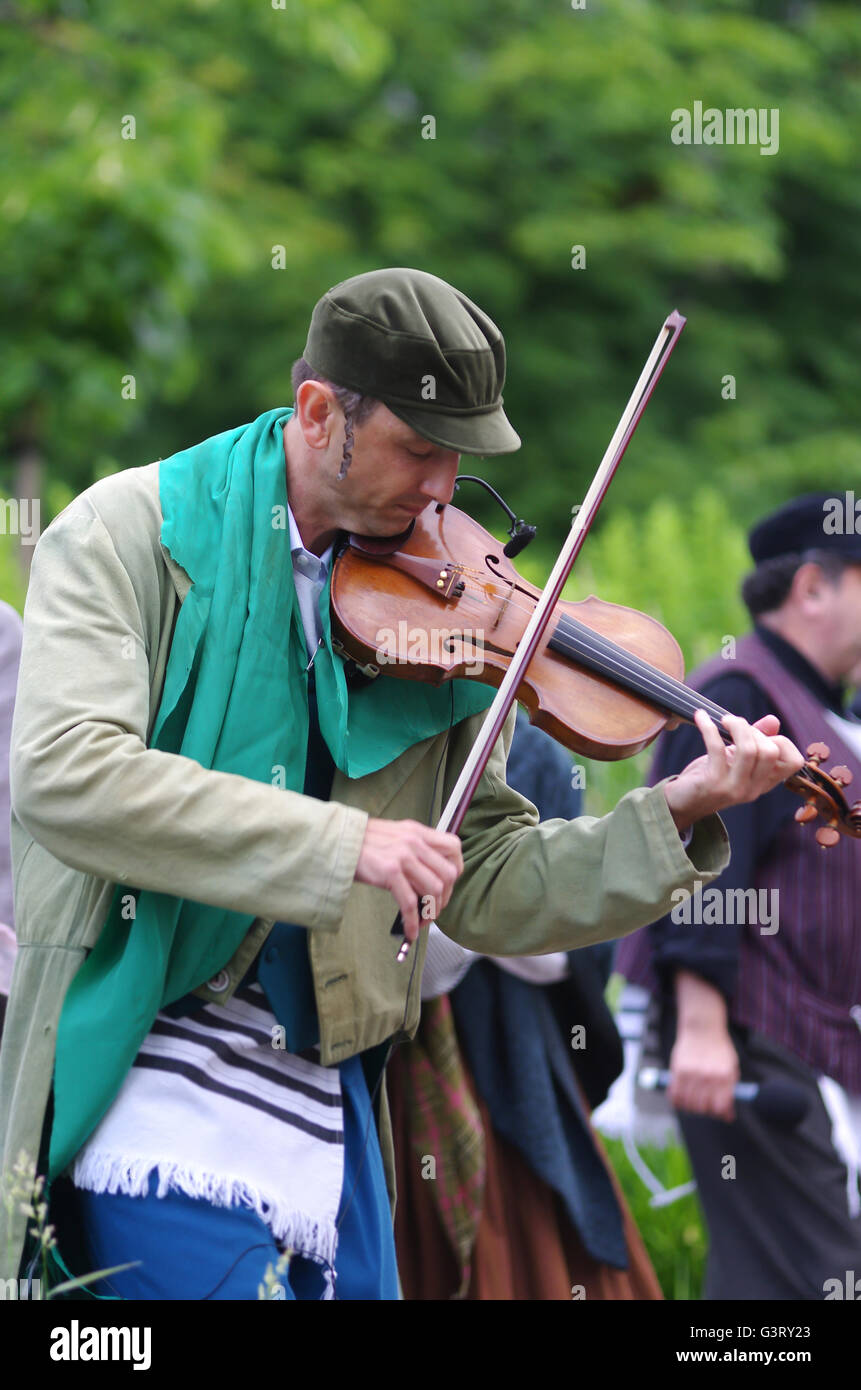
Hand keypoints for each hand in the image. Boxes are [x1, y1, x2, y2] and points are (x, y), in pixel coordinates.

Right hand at [355, 818, 463, 942]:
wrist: (337, 841)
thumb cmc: (362, 843)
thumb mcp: (395, 835)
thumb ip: (414, 847)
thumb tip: (429, 875)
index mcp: (418, 832)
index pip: (454, 848)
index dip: (455, 870)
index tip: (447, 886)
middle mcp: (414, 842)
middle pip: (448, 874)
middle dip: (444, 897)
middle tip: (433, 908)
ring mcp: (403, 856)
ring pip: (434, 890)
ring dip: (431, 911)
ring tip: (421, 920)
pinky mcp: (390, 872)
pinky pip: (410, 903)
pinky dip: (414, 921)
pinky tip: (410, 930)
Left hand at [663, 711, 803, 834]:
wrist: (680, 803)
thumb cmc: (709, 777)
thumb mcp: (735, 759)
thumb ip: (755, 741)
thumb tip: (774, 720)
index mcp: (764, 783)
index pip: (794, 762)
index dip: (780, 740)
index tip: (757, 733)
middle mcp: (754, 789)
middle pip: (771, 752)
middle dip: (753, 730)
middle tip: (734, 726)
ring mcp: (734, 788)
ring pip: (749, 750)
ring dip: (736, 726)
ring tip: (723, 720)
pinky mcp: (713, 784)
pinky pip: (717, 748)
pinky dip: (708, 727)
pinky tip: (700, 717)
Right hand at [668, 1023, 740, 1121]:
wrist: (702, 1029)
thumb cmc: (719, 1050)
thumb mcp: (731, 1068)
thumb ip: (730, 1092)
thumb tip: (728, 1117)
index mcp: (725, 1076)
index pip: (720, 1107)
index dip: (718, 1112)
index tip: (717, 1109)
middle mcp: (708, 1076)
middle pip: (703, 1108)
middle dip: (704, 1110)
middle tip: (704, 1104)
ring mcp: (692, 1073)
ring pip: (688, 1104)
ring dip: (690, 1106)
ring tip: (692, 1100)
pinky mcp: (678, 1069)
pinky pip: (675, 1095)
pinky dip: (677, 1100)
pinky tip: (681, 1097)